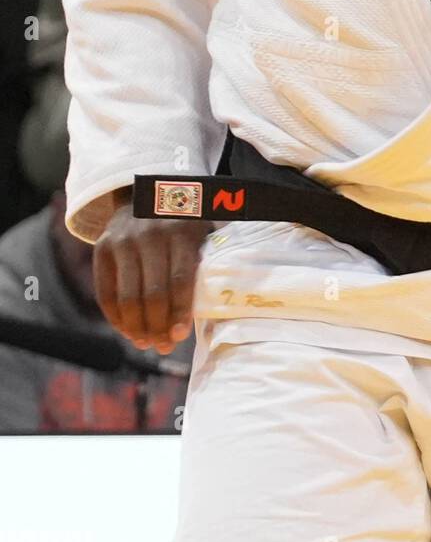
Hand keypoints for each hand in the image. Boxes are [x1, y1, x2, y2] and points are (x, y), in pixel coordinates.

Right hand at [93, 191, 212, 354]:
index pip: (181, 278)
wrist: (144, 194)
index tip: (179, 335)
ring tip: (146, 343)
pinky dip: (115, 318)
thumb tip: (217, 303)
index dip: (180, 311)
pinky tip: (127, 331)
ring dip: (136, 328)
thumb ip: (206, 259)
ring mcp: (123, 240)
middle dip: (158, 326)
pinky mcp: (102, 248)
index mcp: (182, 230)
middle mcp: (150, 233)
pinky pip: (106, 292)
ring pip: (128, 296)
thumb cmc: (182, 222)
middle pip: (153, 293)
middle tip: (164, 346)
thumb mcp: (200, 229)